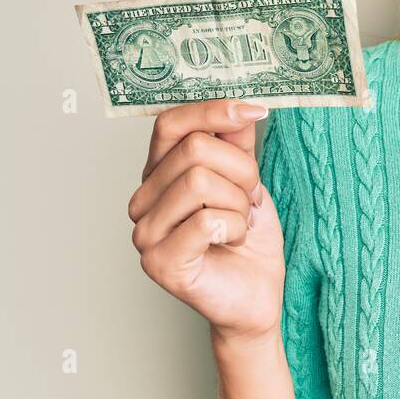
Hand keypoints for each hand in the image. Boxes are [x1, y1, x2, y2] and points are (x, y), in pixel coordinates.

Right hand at [128, 99, 284, 344]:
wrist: (256, 292)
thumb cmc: (246, 237)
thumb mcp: (246, 178)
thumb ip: (235, 142)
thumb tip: (239, 106)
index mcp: (159, 173)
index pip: (170, 124)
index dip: (213, 111)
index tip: (255, 110)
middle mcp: (143, 199)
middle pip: (194, 150)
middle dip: (241, 170)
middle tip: (248, 197)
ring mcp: (146, 232)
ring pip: (200, 181)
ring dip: (238, 203)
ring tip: (238, 222)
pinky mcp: (160, 263)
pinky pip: (205, 220)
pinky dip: (234, 228)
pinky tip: (231, 242)